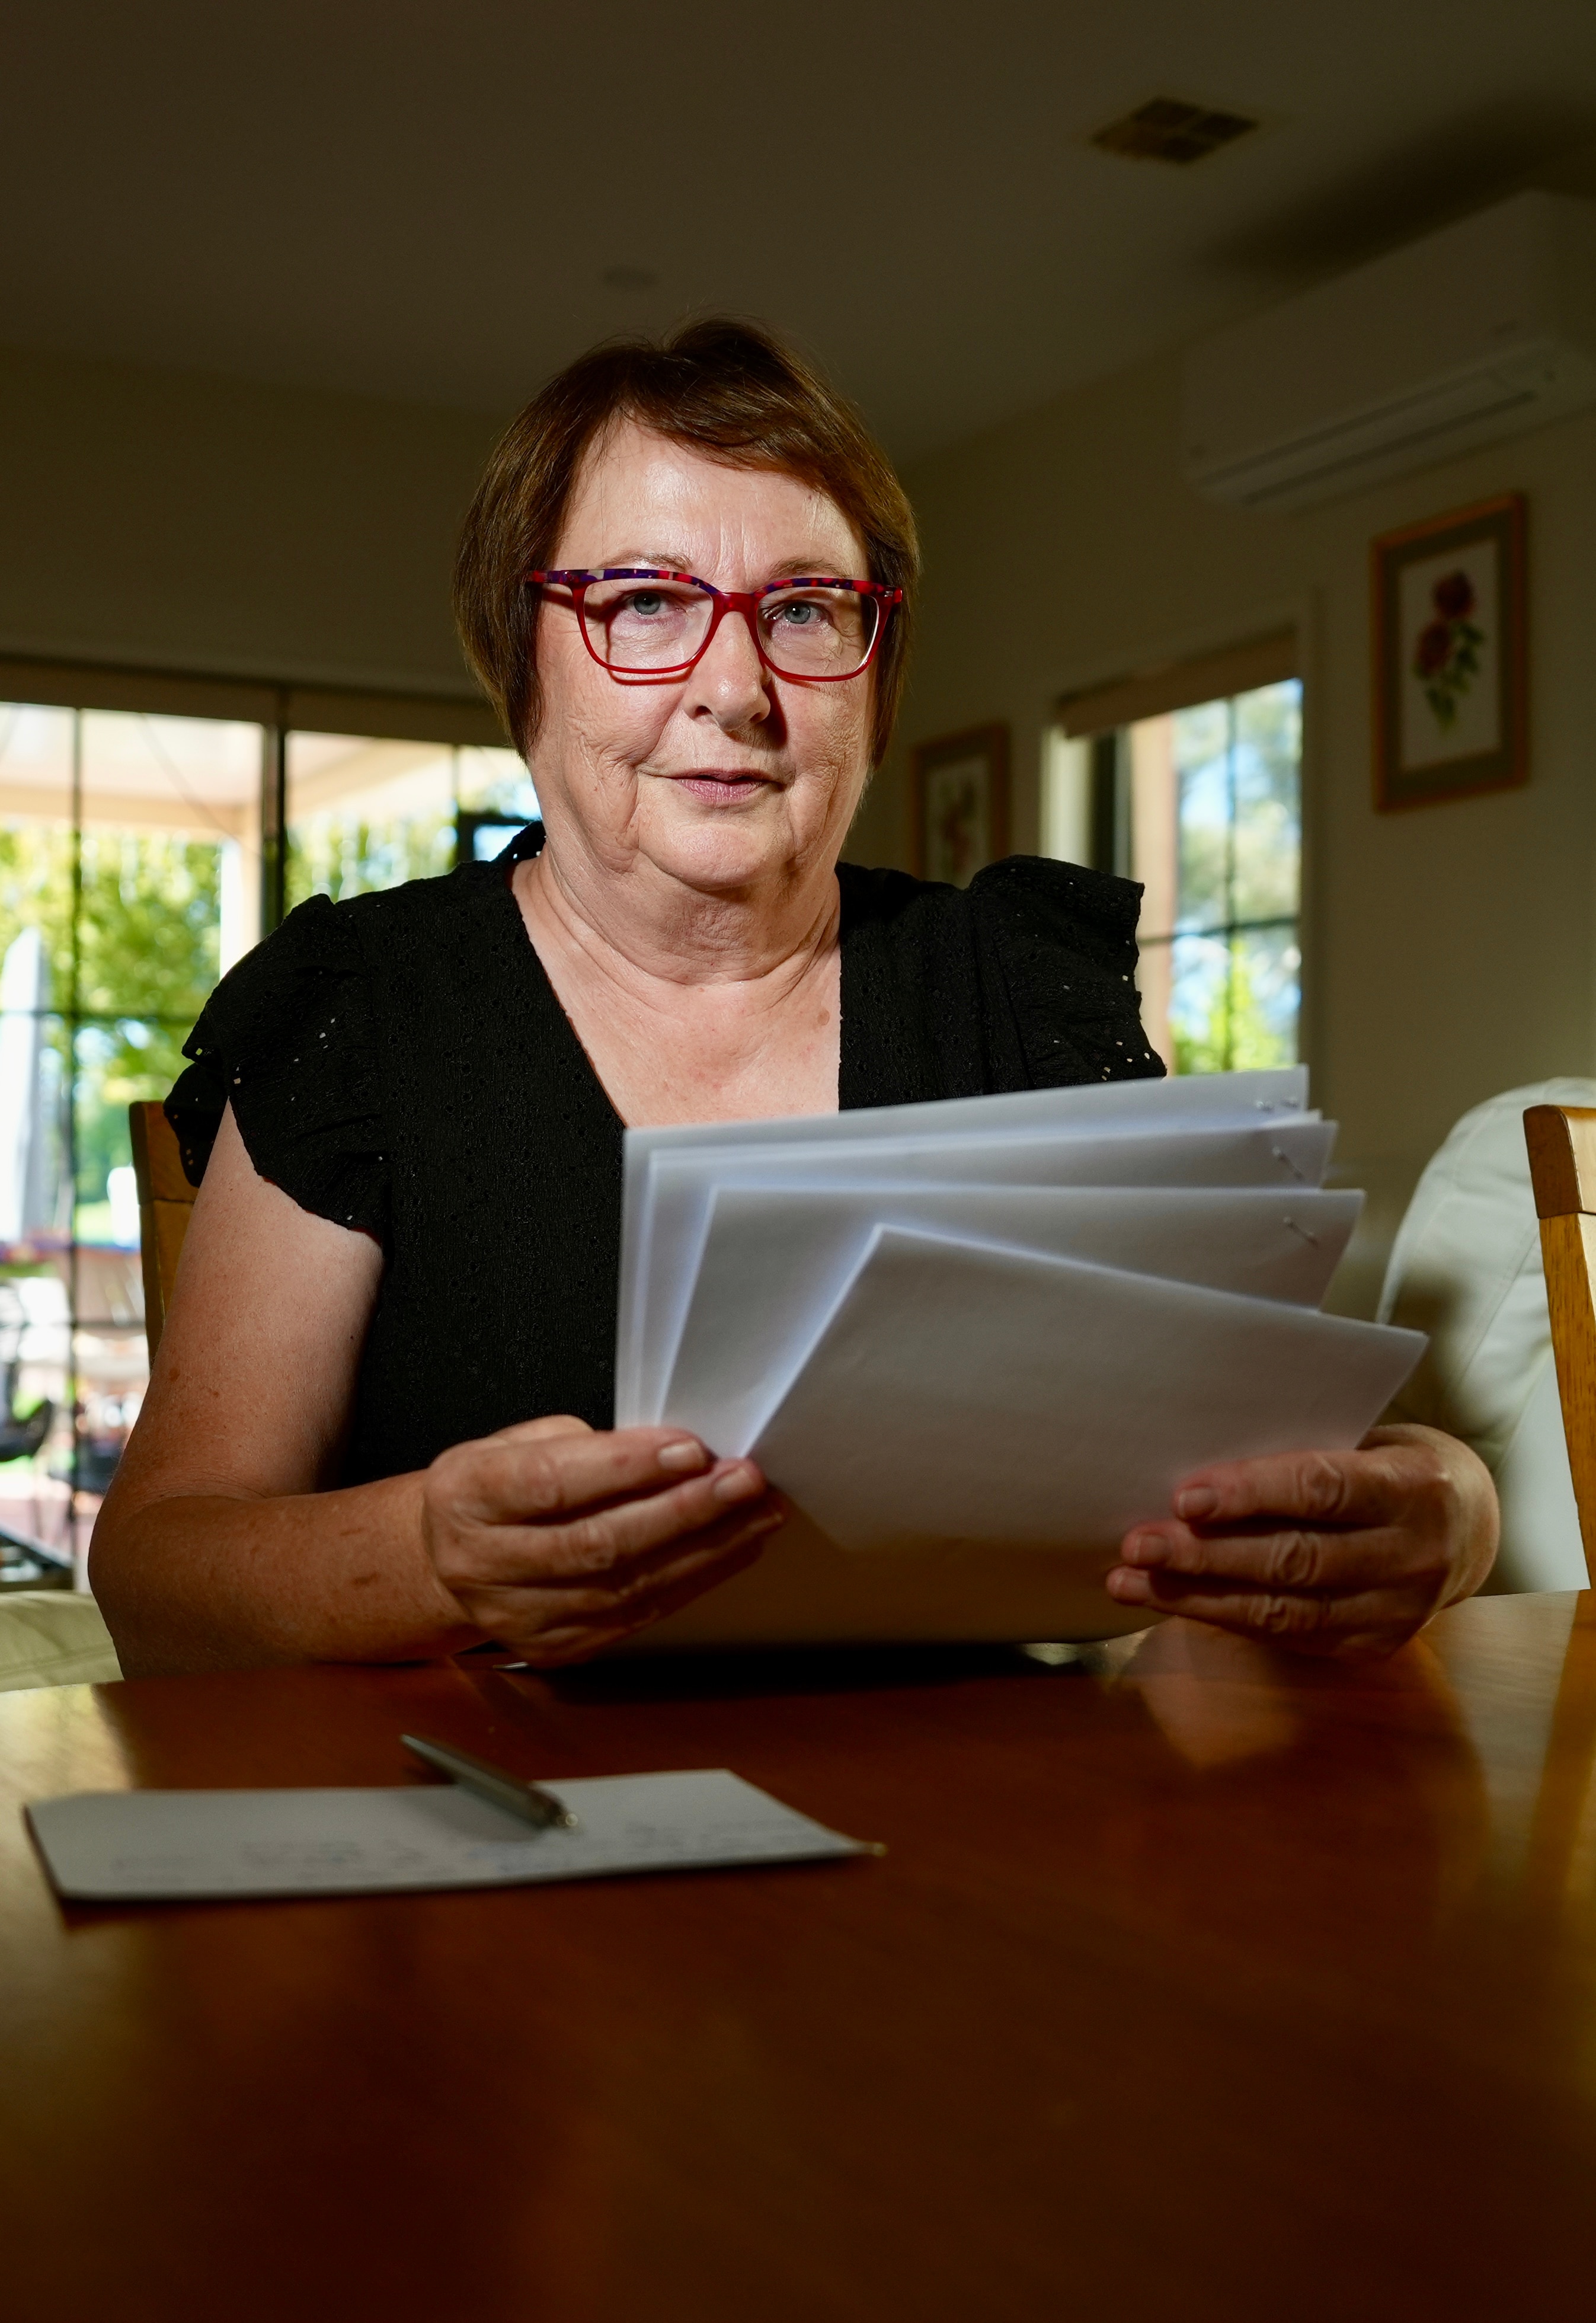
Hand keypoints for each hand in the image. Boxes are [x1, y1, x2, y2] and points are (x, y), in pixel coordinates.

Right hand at [421, 1414, 782, 1665]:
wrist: (449, 1561)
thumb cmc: (495, 1489)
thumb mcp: (517, 1443)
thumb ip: (582, 1446)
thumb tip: (671, 1452)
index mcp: (466, 1496)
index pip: (552, 1484)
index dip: (626, 1469)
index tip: (692, 1449)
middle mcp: (483, 1564)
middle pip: (597, 1544)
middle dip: (683, 1511)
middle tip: (744, 1481)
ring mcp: (518, 1617)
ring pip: (625, 1588)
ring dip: (705, 1549)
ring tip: (757, 1513)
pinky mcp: (555, 1648)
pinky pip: (635, 1616)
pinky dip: (691, 1581)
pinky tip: (730, 1550)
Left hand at [1104, 1423, 1499, 1657]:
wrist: (1470, 1528)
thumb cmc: (1392, 1465)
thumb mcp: (1368, 1439)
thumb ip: (1304, 1453)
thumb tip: (1198, 1466)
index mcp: (1413, 1487)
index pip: (1323, 1490)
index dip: (1252, 1494)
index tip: (1184, 1498)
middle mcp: (1412, 1555)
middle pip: (1295, 1559)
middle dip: (1206, 1555)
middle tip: (1136, 1544)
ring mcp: (1396, 1611)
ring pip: (1284, 1610)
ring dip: (1198, 1597)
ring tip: (1130, 1582)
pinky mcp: (1373, 1646)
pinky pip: (1288, 1635)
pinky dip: (1226, 1618)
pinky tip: (1176, 1603)